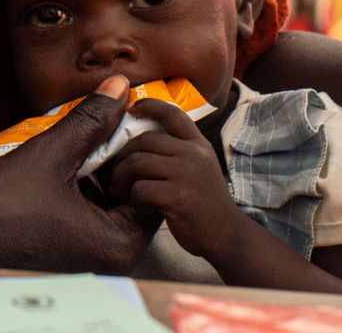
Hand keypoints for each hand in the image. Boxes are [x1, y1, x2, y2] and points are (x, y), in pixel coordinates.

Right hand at [0, 75, 161, 273]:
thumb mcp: (50, 154)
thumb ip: (90, 120)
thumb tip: (120, 88)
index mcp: (119, 243)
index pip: (151, 186)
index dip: (136, 150)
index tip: (120, 124)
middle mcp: (112, 258)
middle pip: (130, 193)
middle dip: (113, 158)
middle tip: (93, 131)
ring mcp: (90, 257)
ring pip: (107, 201)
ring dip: (93, 170)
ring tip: (68, 147)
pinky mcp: (70, 252)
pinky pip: (87, 213)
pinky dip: (78, 187)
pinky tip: (55, 168)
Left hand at [109, 99, 242, 258]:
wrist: (226, 235)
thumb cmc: (202, 202)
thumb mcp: (196, 167)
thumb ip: (175, 150)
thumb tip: (136, 136)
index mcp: (197, 144)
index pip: (173, 113)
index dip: (150, 105)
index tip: (132, 107)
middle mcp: (193, 154)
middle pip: (144, 139)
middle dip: (123, 155)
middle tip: (116, 173)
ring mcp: (187, 174)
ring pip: (137, 162)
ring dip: (121, 178)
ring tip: (120, 192)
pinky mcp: (179, 197)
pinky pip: (140, 189)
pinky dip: (134, 200)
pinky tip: (142, 207)